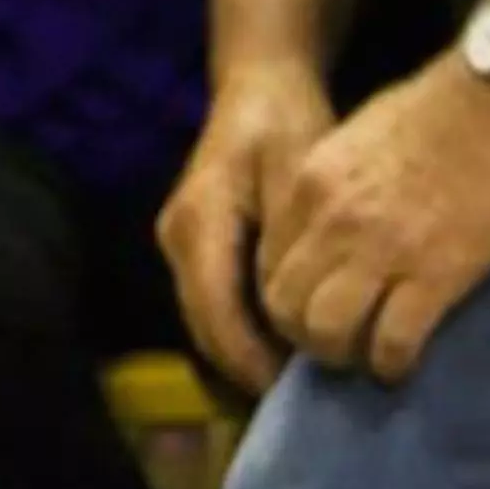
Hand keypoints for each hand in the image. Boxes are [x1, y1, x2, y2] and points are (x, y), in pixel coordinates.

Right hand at [157, 59, 333, 394]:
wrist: (259, 88)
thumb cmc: (285, 126)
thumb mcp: (300, 179)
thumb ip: (293, 248)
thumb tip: (300, 318)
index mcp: (199, 223)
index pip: (217, 315)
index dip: (256, 363)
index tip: (303, 394)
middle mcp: (177, 239)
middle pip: (206, 329)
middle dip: (252, 370)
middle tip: (312, 400)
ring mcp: (178, 243)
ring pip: (207, 323)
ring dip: (247, 355)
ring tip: (304, 378)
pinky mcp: (192, 246)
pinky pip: (213, 305)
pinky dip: (244, 332)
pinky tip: (287, 343)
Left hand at [255, 52, 489, 382]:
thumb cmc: (433, 111)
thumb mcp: (354, 138)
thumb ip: (329, 187)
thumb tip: (321, 233)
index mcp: (309, 182)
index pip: (265, 263)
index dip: (280, 298)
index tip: (304, 310)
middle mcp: (333, 219)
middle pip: (284, 305)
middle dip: (302, 336)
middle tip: (332, 345)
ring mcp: (382, 249)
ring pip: (328, 332)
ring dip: (343, 355)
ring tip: (365, 356)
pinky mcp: (436, 275)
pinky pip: (393, 342)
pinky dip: (393, 363)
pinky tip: (403, 361)